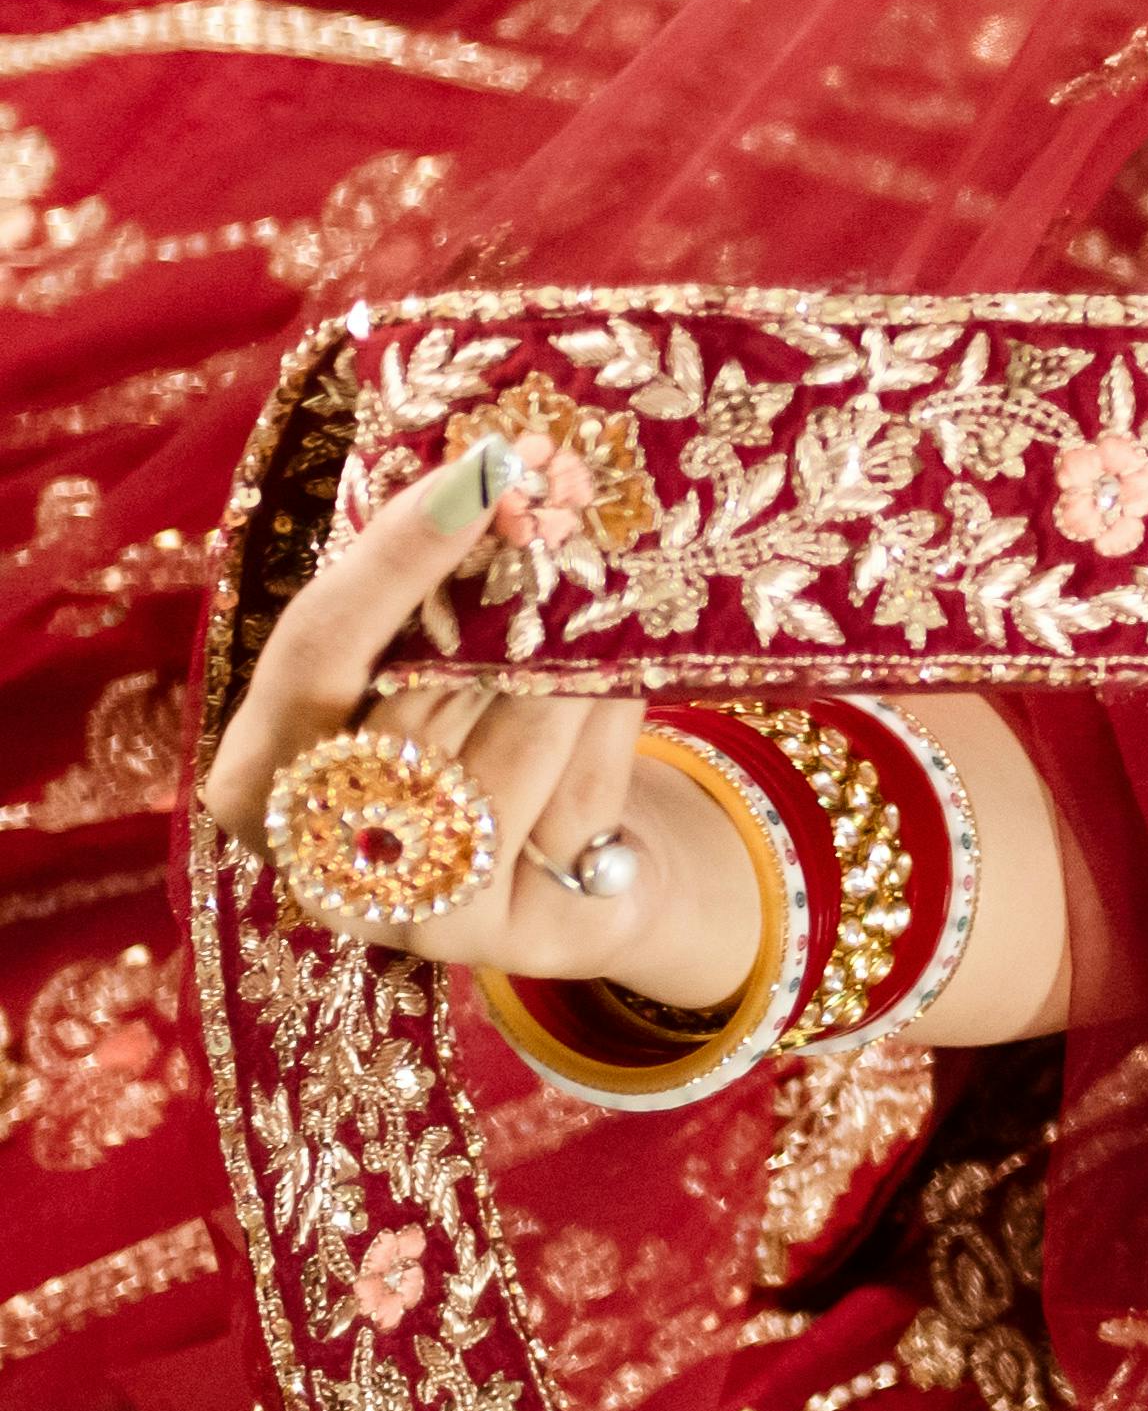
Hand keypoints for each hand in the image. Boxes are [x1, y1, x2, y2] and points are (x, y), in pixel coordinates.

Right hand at [196, 443, 752, 1004]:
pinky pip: (565, 805)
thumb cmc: (486, 745)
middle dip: (503, 612)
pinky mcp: (493, 936)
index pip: (312, 650)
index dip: (393, 560)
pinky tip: (624, 691)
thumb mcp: (436, 676)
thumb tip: (500, 482)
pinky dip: (604, 736)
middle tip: (572, 532)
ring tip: (609, 620)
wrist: (584, 877)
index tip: (476, 473)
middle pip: (411, 701)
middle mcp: (311, 850)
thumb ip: (435, 612)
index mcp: (259, 771)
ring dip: (566, 677)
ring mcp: (397, 907)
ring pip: (497, 758)